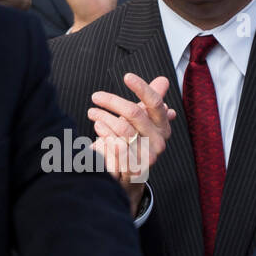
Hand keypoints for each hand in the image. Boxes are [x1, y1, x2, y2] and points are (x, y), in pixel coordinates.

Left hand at [88, 73, 175, 214]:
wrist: (129, 178)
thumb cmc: (135, 143)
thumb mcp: (144, 121)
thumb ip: (152, 101)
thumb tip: (162, 80)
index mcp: (163, 128)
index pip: (155, 103)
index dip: (142, 88)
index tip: (126, 76)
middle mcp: (159, 142)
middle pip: (134, 112)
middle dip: (112, 101)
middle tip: (96, 96)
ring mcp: (147, 157)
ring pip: (121, 128)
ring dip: (103, 117)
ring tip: (92, 113)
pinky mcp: (132, 170)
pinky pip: (114, 146)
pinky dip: (103, 135)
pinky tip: (97, 127)